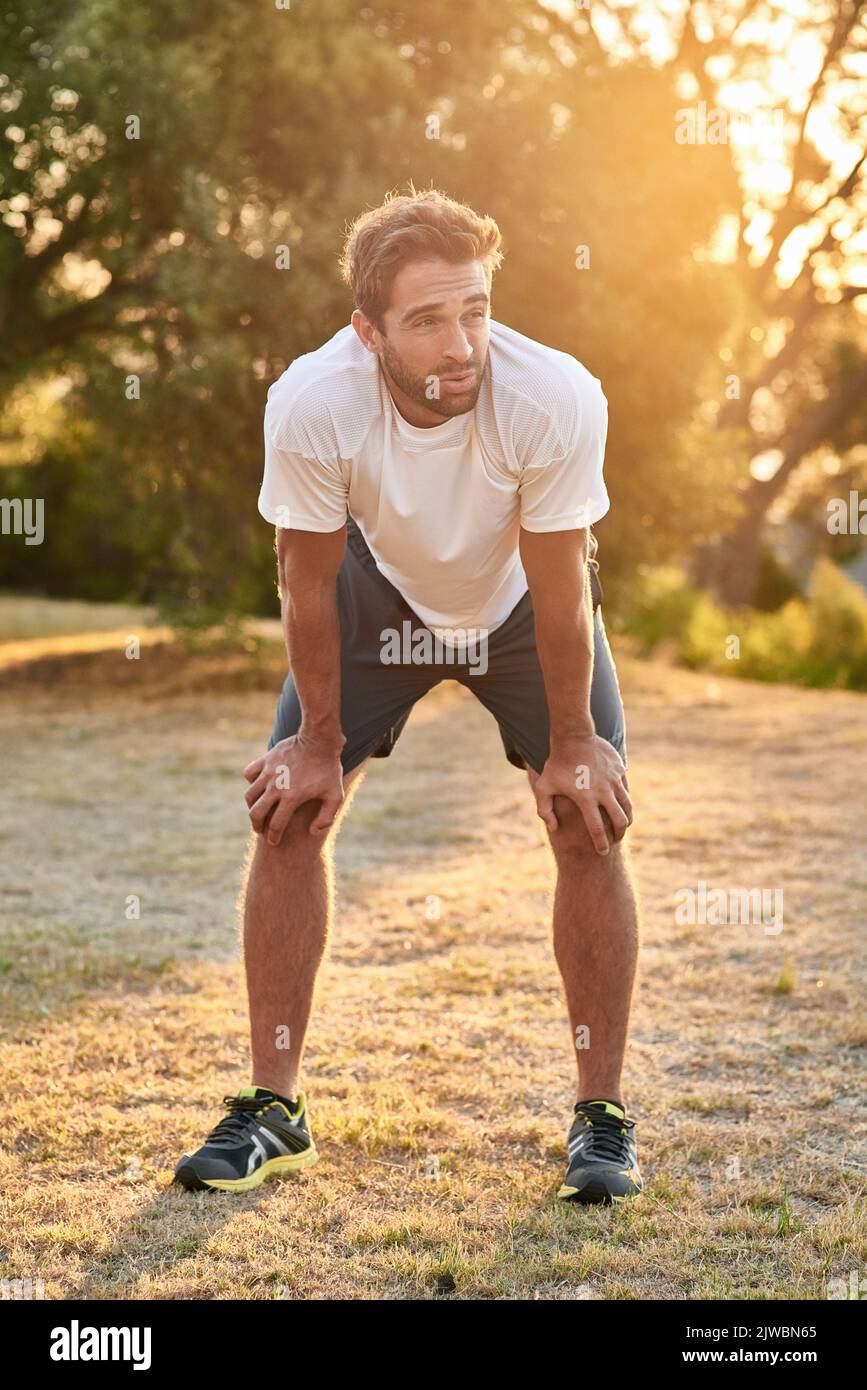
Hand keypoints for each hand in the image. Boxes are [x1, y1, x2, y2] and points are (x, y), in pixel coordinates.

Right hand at [243, 732, 344, 844]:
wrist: (320, 740)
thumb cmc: (329, 769)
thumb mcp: (335, 795)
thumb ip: (326, 817)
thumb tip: (312, 831)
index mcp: (292, 798)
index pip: (276, 825)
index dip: (273, 837)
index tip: (273, 841)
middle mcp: (276, 787)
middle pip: (256, 814)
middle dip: (257, 826)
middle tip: (260, 830)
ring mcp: (269, 773)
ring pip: (250, 795)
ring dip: (252, 806)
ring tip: (257, 810)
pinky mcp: (266, 759)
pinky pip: (249, 773)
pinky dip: (251, 781)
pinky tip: (258, 785)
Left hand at [533, 735, 632, 853]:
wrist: (573, 736)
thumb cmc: (556, 763)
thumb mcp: (543, 787)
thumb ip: (544, 810)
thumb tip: (554, 828)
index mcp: (585, 799)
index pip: (596, 829)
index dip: (601, 844)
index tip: (602, 852)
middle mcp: (603, 791)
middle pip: (620, 820)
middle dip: (619, 834)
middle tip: (615, 839)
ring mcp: (614, 780)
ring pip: (628, 806)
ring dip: (626, 819)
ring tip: (622, 825)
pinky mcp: (620, 770)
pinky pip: (626, 790)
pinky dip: (625, 800)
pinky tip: (620, 805)